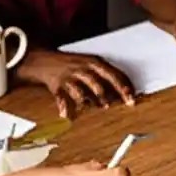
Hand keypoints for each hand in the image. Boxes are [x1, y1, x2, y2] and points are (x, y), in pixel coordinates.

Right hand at [15, 49, 135, 118]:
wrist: (43, 60)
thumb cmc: (72, 64)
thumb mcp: (91, 64)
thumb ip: (106, 77)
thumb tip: (124, 93)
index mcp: (94, 62)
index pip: (114, 75)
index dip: (124, 88)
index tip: (132, 100)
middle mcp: (83, 68)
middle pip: (99, 84)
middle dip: (107, 96)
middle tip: (113, 106)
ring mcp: (69, 77)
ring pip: (82, 91)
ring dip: (90, 101)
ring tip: (98, 106)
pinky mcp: (56, 85)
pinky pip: (61, 98)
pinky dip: (64, 107)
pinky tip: (67, 115)